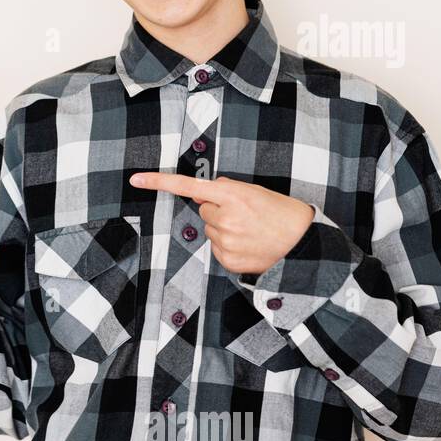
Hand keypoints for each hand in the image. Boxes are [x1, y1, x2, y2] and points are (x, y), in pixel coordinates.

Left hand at [129, 172, 313, 274]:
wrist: (304, 245)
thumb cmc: (283, 214)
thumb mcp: (257, 192)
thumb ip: (227, 189)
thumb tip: (202, 190)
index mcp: (233, 196)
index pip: (188, 186)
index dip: (159, 182)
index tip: (136, 180)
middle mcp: (224, 218)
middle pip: (203, 209)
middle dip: (218, 210)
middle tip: (245, 215)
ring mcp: (224, 241)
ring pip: (210, 229)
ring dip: (224, 228)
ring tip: (251, 231)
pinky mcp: (226, 260)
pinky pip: (216, 248)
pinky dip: (228, 246)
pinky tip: (248, 245)